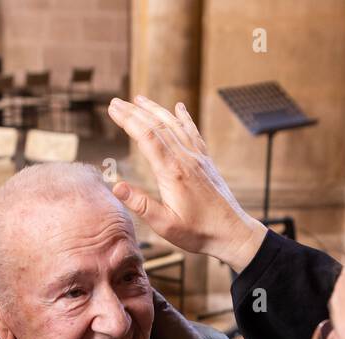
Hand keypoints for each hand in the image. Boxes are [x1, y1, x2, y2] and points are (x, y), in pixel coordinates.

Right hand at [107, 95, 266, 272]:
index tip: (112, 109)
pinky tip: (179, 107)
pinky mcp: (205, 161)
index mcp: (172, 172)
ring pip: (174, 125)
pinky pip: (193, 132)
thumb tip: (115, 186)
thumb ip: (140, 205)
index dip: (128, 120)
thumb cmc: (198, 232)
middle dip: (134, 112)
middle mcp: (186, 158)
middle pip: (157, 126)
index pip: (147, 137)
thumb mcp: (165, 224)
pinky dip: (184, 117)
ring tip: (139, 99)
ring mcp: (197, 158)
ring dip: (155, 110)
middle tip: (116, 102)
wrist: (232, 233)